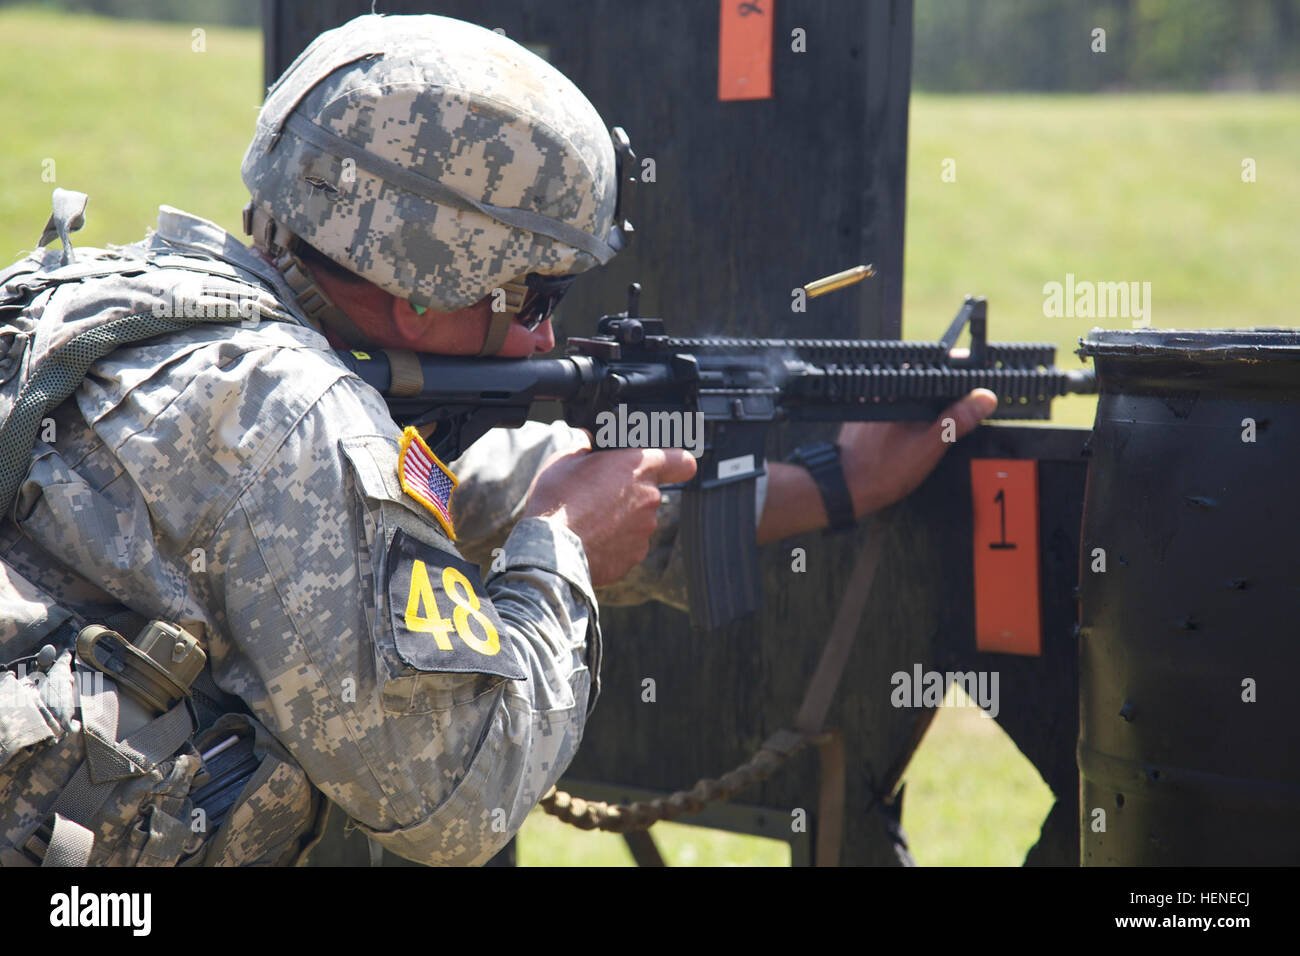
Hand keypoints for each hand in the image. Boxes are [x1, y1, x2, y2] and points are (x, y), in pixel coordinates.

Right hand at [523, 437, 697, 587]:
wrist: (552, 550)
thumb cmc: (559, 500)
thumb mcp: (566, 458)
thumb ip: (586, 447)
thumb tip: (589, 443)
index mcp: (639, 467)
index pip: (683, 462)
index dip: (675, 463)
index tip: (665, 466)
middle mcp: (650, 498)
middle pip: (651, 492)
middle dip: (631, 492)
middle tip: (600, 494)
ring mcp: (645, 530)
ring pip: (639, 520)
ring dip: (622, 518)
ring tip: (590, 520)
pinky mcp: (634, 556)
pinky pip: (629, 544)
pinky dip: (615, 542)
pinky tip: (591, 539)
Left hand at [837, 387, 998, 515]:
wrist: (847, 488)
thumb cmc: (882, 470)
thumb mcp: (928, 446)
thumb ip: (956, 420)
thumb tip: (984, 398)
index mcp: (900, 392)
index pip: (938, 369)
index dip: (962, 373)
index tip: (979, 384)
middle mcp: (887, 391)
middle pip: (928, 380)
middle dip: (950, 391)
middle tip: (971, 405)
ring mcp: (878, 401)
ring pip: (915, 394)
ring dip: (935, 403)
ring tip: (953, 418)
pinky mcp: (873, 414)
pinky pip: (903, 405)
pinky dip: (917, 412)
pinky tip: (925, 429)